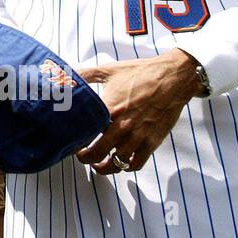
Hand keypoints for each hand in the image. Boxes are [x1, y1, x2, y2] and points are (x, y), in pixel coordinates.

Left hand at [75, 49, 202, 174]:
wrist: (172, 78)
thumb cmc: (140, 73)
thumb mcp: (109, 70)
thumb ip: (85, 74)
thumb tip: (65, 74)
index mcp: (109, 108)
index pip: (86, 132)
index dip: (76, 140)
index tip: (71, 141)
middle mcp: (123, 126)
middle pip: (99, 152)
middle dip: (86, 158)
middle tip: (81, 156)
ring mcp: (139, 136)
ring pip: (117, 162)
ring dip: (105, 166)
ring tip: (98, 164)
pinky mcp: (153, 142)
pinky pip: (137, 163)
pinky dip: (126, 167)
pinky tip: (120, 162)